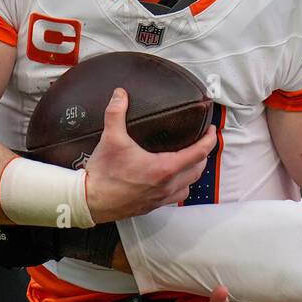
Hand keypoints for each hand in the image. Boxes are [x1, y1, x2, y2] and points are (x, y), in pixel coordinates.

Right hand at [84, 88, 215, 222]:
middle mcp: (167, 185)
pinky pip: (177, 196)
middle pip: (199, 168)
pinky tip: (173, 179)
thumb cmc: (103, 175)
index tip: (211, 130)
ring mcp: (162, 197)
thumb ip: (116, 114)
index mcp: (164, 168)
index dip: (209, 139)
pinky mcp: (153, 205)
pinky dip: (181, 186)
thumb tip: (120, 95)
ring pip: (190, 184)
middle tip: (201, 141)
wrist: (90, 202)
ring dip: (194, 171)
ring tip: (190, 159)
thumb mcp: (111, 139)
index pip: (199, 152)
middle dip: (203, 154)